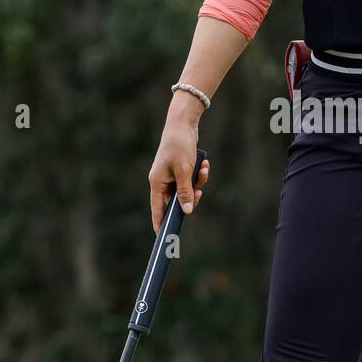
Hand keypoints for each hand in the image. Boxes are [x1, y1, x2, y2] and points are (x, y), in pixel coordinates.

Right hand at [148, 115, 210, 232]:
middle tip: (198, 193)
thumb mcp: (184, 171)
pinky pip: (192, 180)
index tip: (163, 238)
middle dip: (190, 197)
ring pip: (187, 190)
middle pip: (176, 200)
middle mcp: (162, 180)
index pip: (157, 209)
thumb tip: (186, 211)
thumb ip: (185, 192)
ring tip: (203, 169)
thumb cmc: (179, 146)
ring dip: (198, 183)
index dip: (160, 223)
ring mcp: (172, 175)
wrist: (183, 124)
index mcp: (157, 182)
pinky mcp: (181, 169)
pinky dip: (199, 174)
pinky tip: (205, 164)